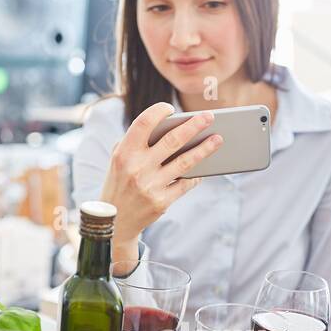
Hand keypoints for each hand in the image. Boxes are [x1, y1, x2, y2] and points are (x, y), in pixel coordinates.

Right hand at [100, 102, 223, 248]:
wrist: (114, 222)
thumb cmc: (119, 183)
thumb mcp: (118, 160)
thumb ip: (134, 142)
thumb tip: (166, 126)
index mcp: (124, 153)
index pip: (144, 123)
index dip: (159, 111)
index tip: (171, 108)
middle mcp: (137, 168)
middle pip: (172, 140)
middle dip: (194, 125)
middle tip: (209, 116)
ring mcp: (151, 186)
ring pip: (185, 162)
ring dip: (205, 149)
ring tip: (217, 139)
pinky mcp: (162, 202)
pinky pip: (185, 184)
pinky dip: (196, 175)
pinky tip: (204, 168)